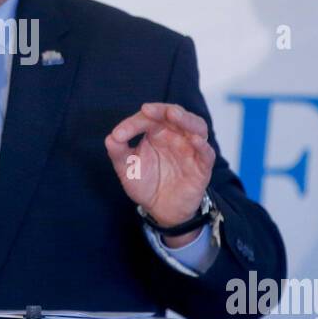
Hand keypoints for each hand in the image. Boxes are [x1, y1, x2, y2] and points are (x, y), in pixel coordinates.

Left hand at [105, 102, 215, 236]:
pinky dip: (202, 146)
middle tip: (149, 109)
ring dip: (185, 119)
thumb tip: (111, 137)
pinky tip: (195, 140)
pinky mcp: (202, 167)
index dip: (133, 123)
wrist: (160, 209)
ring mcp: (191, 149)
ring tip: (173, 115)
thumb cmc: (146, 183)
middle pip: (175, 115)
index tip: (119, 135)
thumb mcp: (127, 168)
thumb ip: (118, 152)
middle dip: (163, 110)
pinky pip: (206, 153)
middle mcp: (176, 136)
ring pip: (196, 126)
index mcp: (157, 132)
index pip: (149, 119)